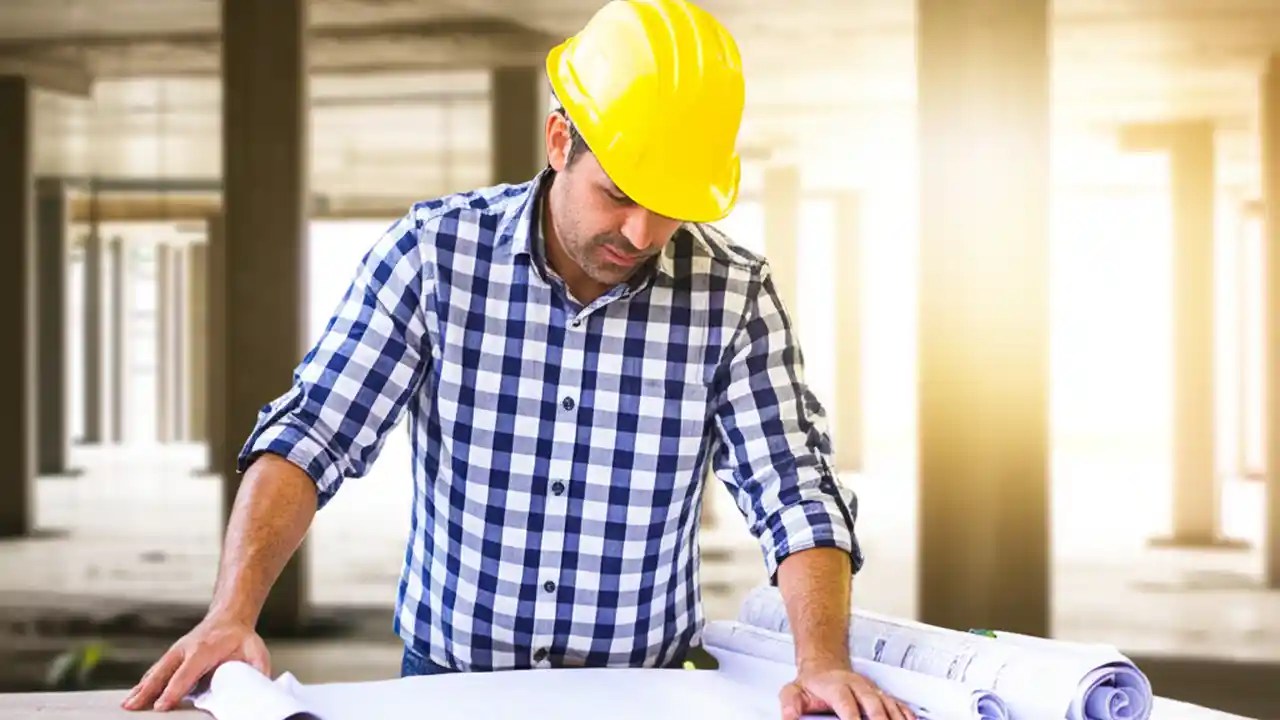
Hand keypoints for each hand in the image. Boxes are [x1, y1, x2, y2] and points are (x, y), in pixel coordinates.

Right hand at [121, 614, 269, 711]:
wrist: (229, 617)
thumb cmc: (241, 638)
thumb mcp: (255, 649)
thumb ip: (257, 668)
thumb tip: (260, 685)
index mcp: (203, 649)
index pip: (185, 674)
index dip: (174, 691)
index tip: (161, 706)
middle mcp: (185, 650)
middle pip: (163, 672)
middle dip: (147, 690)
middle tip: (132, 706)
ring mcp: (176, 652)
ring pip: (155, 672)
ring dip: (140, 688)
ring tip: (127, 705)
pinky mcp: (172, 657)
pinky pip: (156, 671)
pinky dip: (144, 683)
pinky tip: (134, 696)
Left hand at [779, 666, 916, 719]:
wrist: (824, 666)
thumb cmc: (811, 685)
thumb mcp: (793, 692)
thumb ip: (789, 704)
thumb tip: (787, 718)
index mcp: (836, 686)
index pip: (846, 702)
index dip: (851, 717)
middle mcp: (858, 687)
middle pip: (873, 704)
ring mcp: (872, 691)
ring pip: (889, 705)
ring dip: (896, 719)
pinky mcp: (881, 696)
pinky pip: (898, 705)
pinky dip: (906, 716)